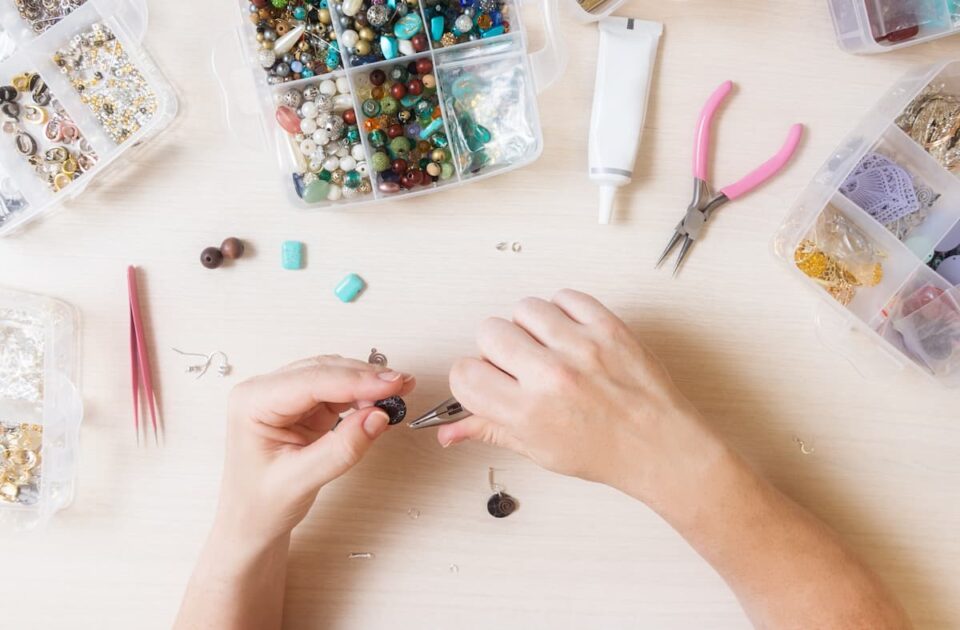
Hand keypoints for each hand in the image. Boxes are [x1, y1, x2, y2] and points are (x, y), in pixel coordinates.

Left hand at [215, 356, 415, 543]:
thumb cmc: (260, 505)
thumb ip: (341, 449)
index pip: (311, 382)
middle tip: (401, 386)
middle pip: (324, 371)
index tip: (390, 384)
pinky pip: (338, 392)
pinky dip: (361, 396)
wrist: (251, 524)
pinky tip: (380, 403)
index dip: (355, 381)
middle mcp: (266, 392)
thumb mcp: (300, 481)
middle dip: (365, 378)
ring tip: (397, 394)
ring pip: (334, 376)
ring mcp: (286, 397)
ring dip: (366, 384)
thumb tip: (377, 418)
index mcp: (252, 403)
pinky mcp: (304, 407)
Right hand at [440, 290, 723, 507]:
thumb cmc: (607, 453)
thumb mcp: (540, 450)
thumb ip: (490, 431)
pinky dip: (562, 311)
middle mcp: (550, 376)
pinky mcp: (608, 327)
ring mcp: (581, 347)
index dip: (471, 377)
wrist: (663, 446)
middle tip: (520, 365)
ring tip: (548, 348)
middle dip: (497, 349)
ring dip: (529, 326)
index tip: (486, 381)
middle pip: (489, 332)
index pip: (464, 373)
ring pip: (525, 308)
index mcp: (527, 413)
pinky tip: (570, 334)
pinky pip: (565, 297)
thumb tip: (449, 431)